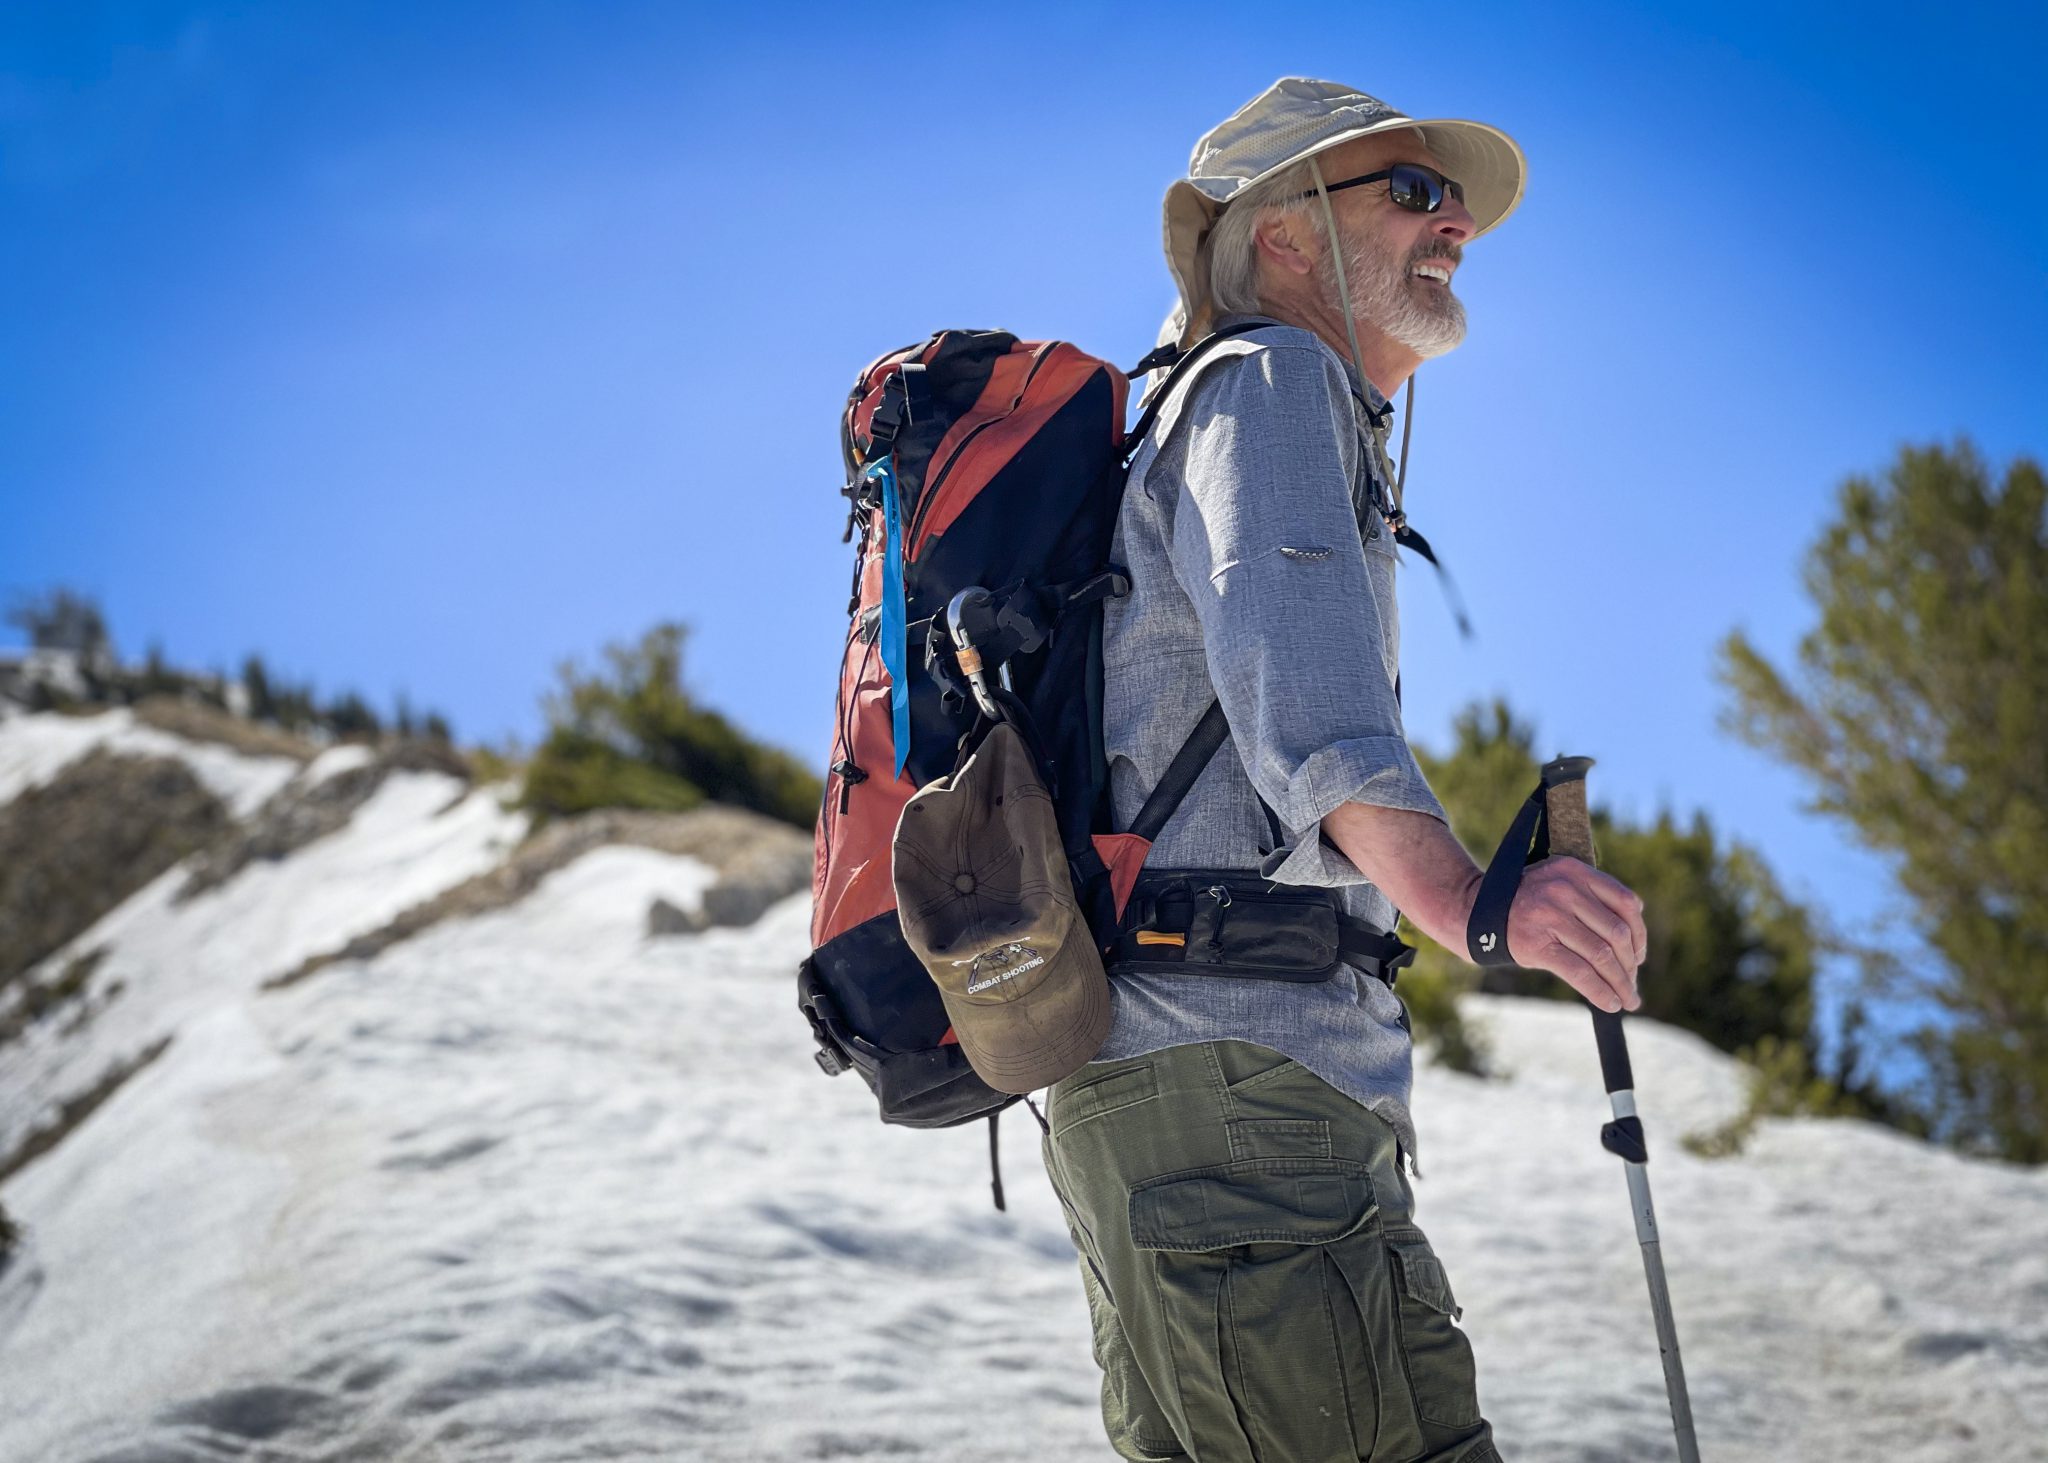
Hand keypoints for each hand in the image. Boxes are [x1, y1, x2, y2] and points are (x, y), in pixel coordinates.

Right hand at [1500, 856, 1645, 1012]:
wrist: (1475, 910)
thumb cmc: (1524, 901)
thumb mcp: (1556, 883)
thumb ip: (1591, 897)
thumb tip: (1633, 938)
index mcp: (1574, 871)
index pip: (1624, 902)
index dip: (1639, 933)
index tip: (1638, 956)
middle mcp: (1565, 890)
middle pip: (1617, 933)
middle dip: (1630, 965)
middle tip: (1632, 984)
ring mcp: (1551, 917)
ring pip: (1602, 956)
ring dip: (1621, 983)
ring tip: (1628, 1000)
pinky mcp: (1538, 944)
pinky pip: (1579, 972)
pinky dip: (1600, 991)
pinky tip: (1610, 1003)